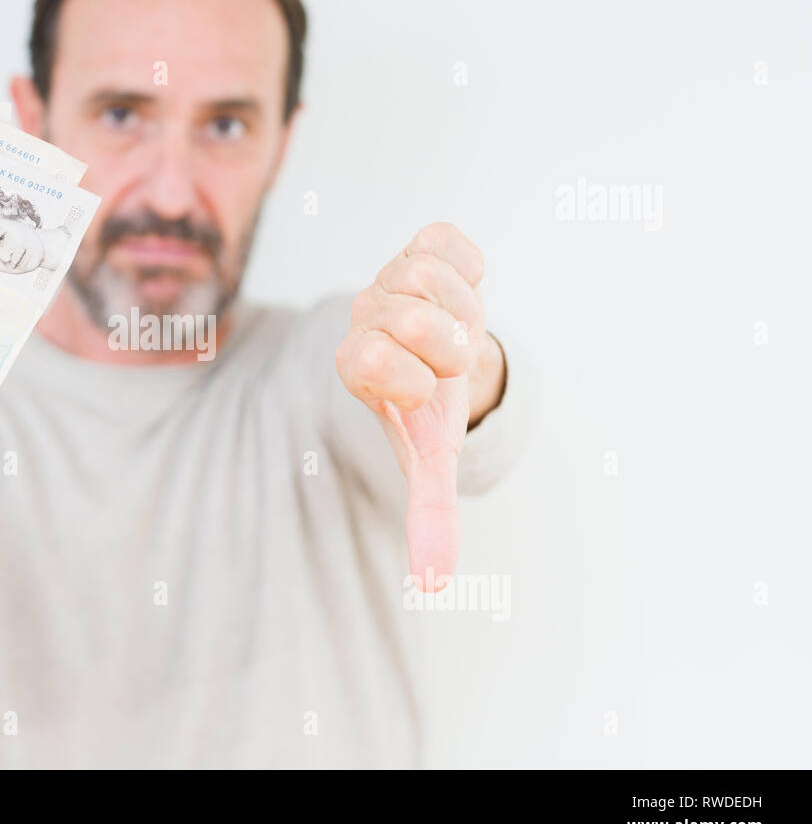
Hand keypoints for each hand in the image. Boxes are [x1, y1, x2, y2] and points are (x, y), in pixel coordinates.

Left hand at [335, 223, 504, 590]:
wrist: (445, 356)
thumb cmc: (431, 408)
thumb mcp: (430, 457)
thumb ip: (430, 513)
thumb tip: (432, 584)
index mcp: (356, 365)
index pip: (366, 363)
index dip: (411, 381)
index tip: (422, 392)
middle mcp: (365, 317)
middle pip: (408, 318)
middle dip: (446, 347)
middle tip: (445, 359)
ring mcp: (391, 277)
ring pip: (423, 275)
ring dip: (460, 310)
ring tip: (454, 329)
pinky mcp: (422, 245)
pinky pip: (446, 240)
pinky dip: (466, 267)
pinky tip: (462, 289)